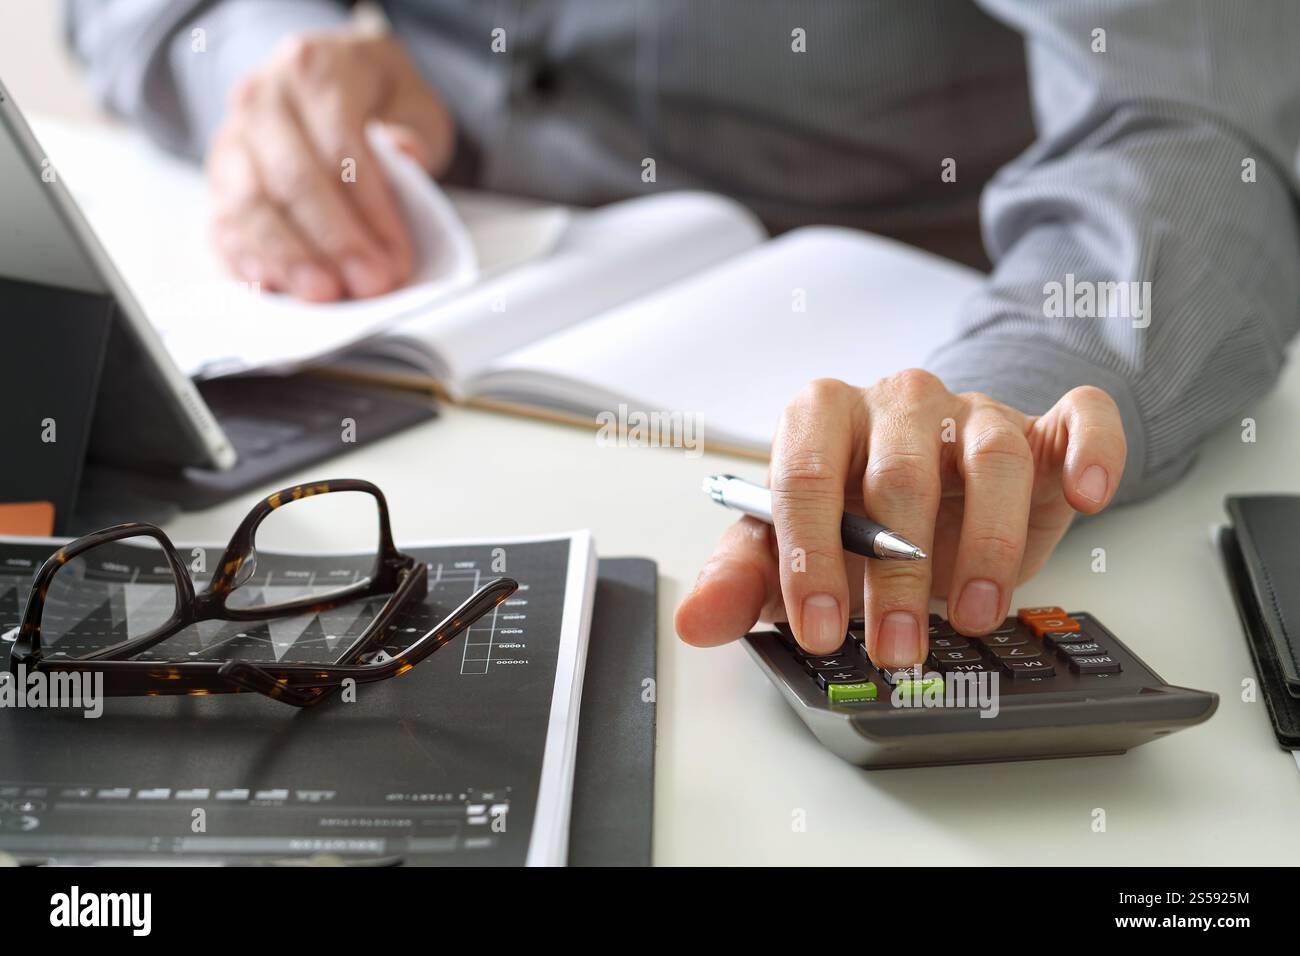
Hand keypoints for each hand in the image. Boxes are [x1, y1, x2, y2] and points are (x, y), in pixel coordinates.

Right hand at [206, 30, 454, 300]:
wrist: (328, 81)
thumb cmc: (377, 101)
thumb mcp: (413, 103)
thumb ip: (414, 132)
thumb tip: (405, 154)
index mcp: (315, 69)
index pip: (341, 147)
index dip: (371, 209)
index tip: (397, 257)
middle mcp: (262, 98)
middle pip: (292, 179)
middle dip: (334, 241)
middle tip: (369, 285)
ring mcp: (231, 140)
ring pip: (250, 205)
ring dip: (289, 258)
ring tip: (325, 295)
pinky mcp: (217, 181)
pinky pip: (223, 227)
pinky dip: (250, 263)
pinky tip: (279, 290)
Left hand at [675, 371, 1126, 664]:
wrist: (926, 496)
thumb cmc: (852, 523)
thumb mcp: (791, 553)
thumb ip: (745, 580)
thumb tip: (694, 621)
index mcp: (821, 419)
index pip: (806, 475)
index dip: (811, 557)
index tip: (822, 629)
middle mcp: (896, 403)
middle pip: (898, 471)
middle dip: (897, 572)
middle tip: (896, 647)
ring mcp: (972, 410)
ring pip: (988, 454)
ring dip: (985, 543)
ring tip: (974, 616)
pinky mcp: (1042, 427)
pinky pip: (1079, 418)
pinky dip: (1091, 450)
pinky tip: (1086, 495)